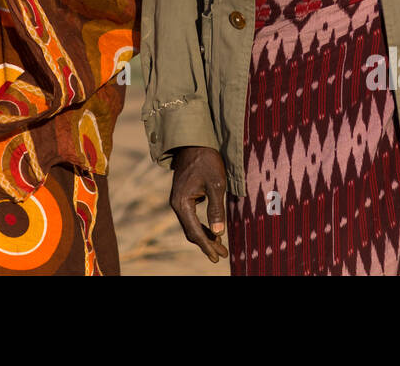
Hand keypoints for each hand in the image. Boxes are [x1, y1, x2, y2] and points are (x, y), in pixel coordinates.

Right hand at [168, 146, 228, 263]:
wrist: (194, 142)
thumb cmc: (207, 161)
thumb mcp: (216, 184)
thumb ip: (216, 209)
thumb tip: (219, 233)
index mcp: (182, 203)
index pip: (195, 232)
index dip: (207, 246)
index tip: (217, 258)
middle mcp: (176, 204)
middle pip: (191, 232)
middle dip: (207, 244)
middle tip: (223, 254)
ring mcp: (178, 200)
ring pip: (190, 225)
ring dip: (205, 236)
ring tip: (220, 246)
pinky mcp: (182, 196)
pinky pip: (190, 217)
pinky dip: (201, 225)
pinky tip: (213, 230)